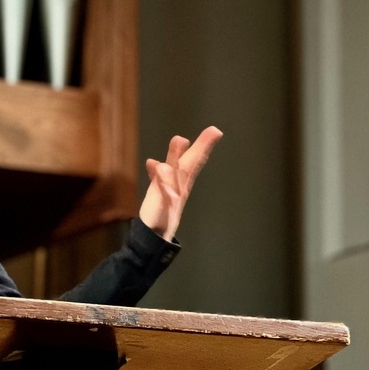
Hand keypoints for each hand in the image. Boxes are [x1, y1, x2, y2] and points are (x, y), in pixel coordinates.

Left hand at [138, 126, 220, 241]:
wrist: (154, 239)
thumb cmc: (159, 214)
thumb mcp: (159, 193)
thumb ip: (159, 176)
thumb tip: (153, 161)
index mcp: (181, 183)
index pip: (193, 161)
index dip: (203, 146)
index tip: (215, 130)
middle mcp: (179, 190)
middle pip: (189, 166)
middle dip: (200, 149)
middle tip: (214, 131)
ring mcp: (171, 201)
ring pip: (175, 179)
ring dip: (178, 158)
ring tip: (180, 139)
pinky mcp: (161, 211)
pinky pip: (162, 197)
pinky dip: (161, 183)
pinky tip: (155, 165)